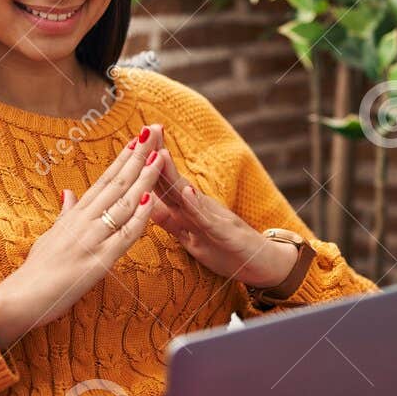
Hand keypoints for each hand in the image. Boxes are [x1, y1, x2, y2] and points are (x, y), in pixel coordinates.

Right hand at [0, 123, 166, 343]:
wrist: (20, 298)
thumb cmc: (36, 271)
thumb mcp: (50, 235)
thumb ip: (64, 214)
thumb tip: (68, 193)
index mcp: (76, 215)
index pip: (105, 180)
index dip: (124, 159)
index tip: (139, 139)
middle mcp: (84, 221)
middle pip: (117, 183)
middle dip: (138, 157)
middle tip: (154, 132)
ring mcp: (92, 239)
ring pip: (124, 203)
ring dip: (143, 179)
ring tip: (159, 156)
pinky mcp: (98, 261)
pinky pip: (123, 237)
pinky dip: (139, 218)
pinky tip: (151, 201)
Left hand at [145, 141, 298, 289]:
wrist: (264, 264)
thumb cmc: (227, 250)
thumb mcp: (191, 238)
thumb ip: (169, 221)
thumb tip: (145, 203)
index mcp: (188, 210)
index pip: (163, 184)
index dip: (146, 166)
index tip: (132, 143)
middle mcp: (199, 209)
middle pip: (173, 181)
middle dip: (158, 158)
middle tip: (145, 131)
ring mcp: (213, 219)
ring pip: (188, 195)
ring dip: (174, 175)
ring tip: (160, 153)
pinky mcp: (225, 234)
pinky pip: (207, 220)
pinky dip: (197, 207)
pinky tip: (188, 193)